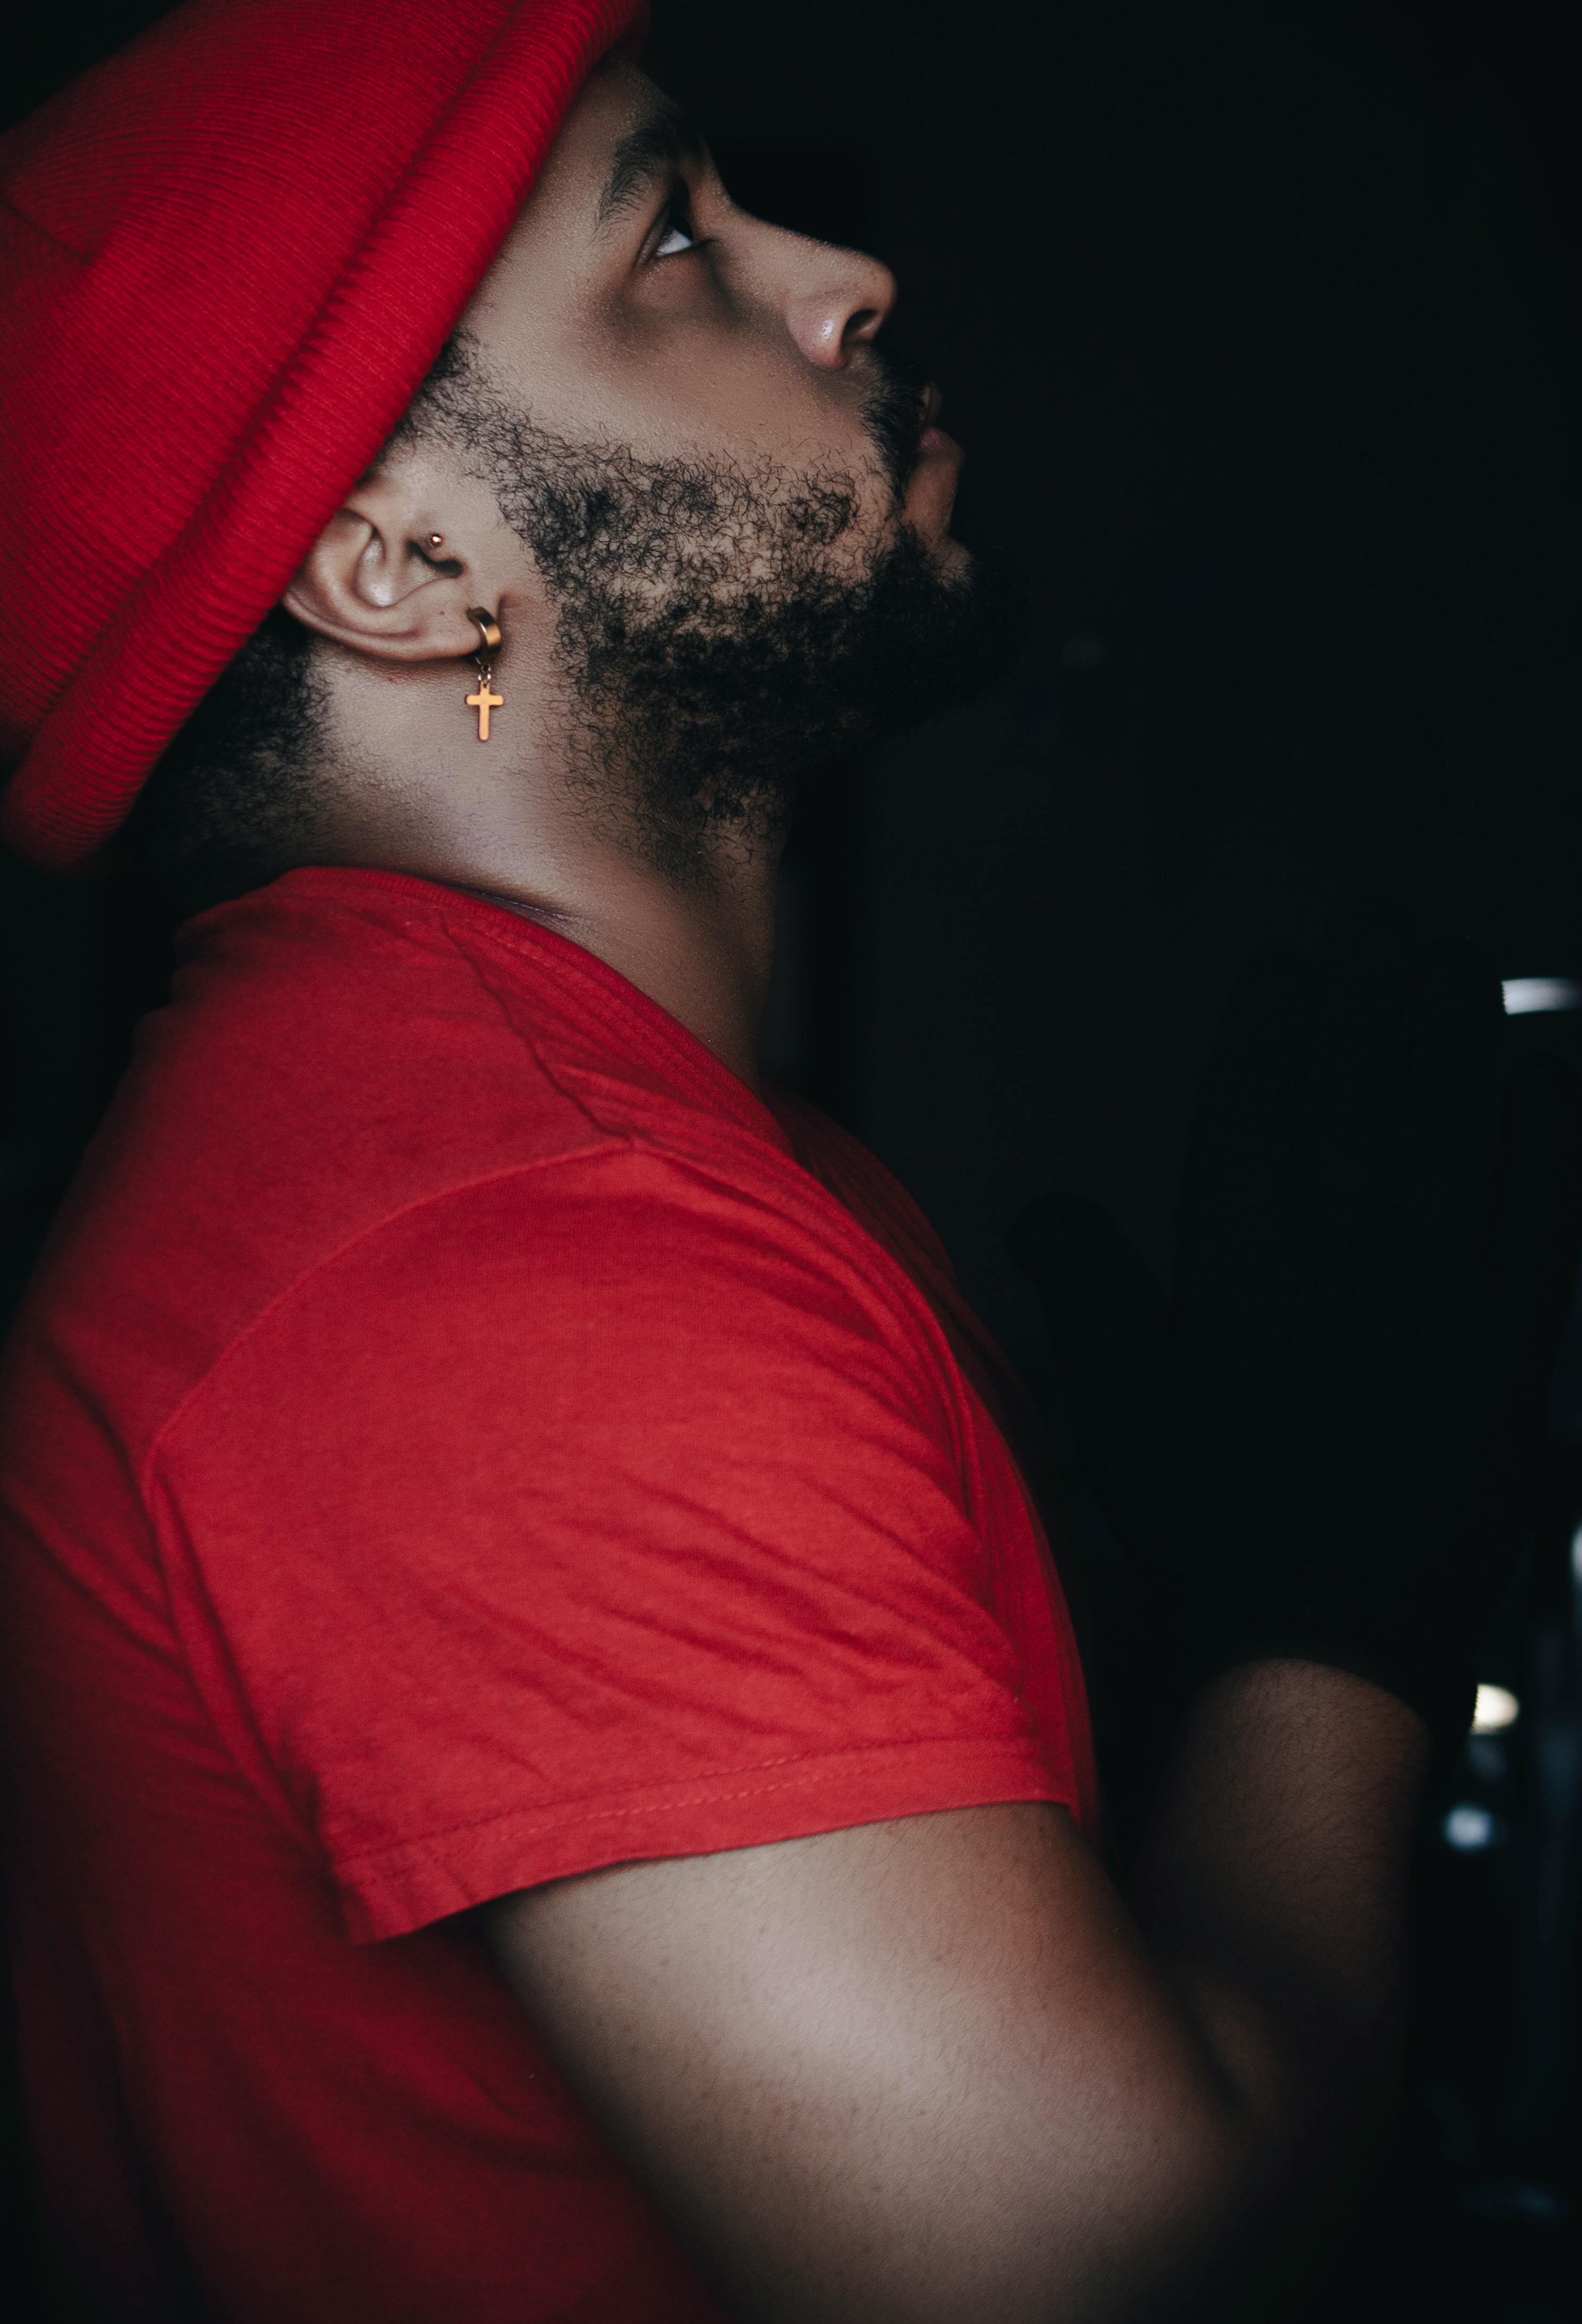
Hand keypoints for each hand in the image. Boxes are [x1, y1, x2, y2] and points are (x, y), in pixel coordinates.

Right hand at [1012, 902, 1581, 1748]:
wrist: (1321, 1651)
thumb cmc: (1203, 1531)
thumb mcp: (1112, 1408)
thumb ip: (1085, 1291)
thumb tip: (1041, 1210)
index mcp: (1243, 1275)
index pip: (1259, 1117)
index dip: (1275, 1034)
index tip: (1290, 970)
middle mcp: (1340, 1274)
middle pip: (1360, 1100)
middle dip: (1370, 1000)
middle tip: (1385, 921)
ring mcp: (1432, 1308)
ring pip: (1450, 1137)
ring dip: (1456, 1041)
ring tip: (1458, 965)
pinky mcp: (1505, 1353)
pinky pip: (1532, 1219)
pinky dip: (1540, 1144)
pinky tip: (1543, 1081)